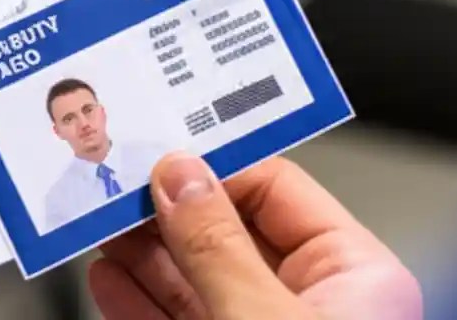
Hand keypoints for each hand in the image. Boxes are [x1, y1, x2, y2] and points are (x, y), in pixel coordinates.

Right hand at [88, 153, 421, 319]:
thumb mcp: (265, 319)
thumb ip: (218, 249)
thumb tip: (180, 178)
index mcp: (357, 279)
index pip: (279, 190)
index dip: (213, 168)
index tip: (158, 153)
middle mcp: (313, 305)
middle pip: (228, 232)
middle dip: (166, 209)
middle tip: (115, 182)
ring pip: (195, 279)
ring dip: (142, 252)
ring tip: (99, 221)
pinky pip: (178, 318)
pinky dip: (137, 297)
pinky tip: (109, 274)